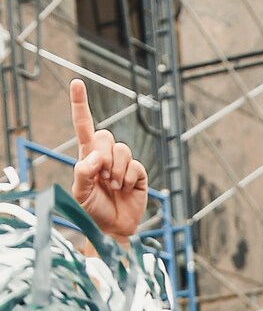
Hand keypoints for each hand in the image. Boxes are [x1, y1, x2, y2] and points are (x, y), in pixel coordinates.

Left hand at [69, 80, 147, 243]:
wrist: (113, 227)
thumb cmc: (93, 209)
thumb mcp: (80, 192)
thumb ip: (83, 172)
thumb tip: (95, 157)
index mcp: (87, 155)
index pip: (83, 125)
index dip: (80, 104)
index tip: (77, 83)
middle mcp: (105, 155)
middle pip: (105, 136)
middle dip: (104, 156)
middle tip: (102, 177)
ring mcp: (123, 164)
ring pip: (122, 149)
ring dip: (117, 170)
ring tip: (113, 186)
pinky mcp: (138, 174)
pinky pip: (135, 166)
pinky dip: (129, 179)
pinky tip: (125, 189)